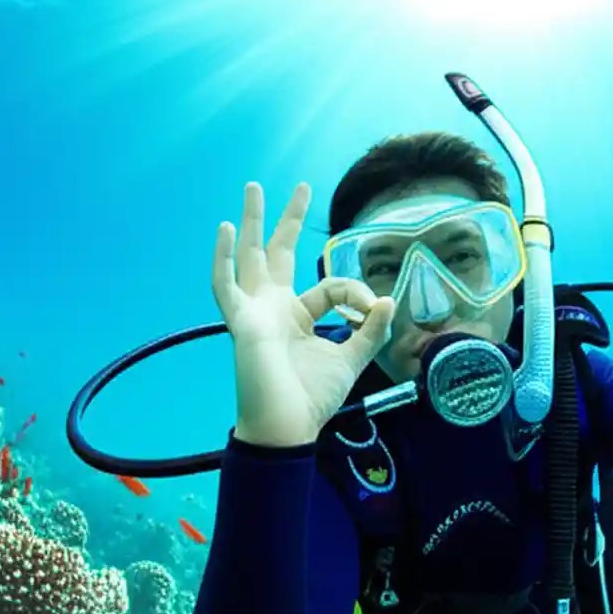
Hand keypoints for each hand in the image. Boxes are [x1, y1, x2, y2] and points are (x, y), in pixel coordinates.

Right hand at [211, 182, 395, 447]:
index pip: (330, 286)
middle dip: (287, 220)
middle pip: (279, 254)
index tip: (375, 308)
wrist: (286, 426)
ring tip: (252, 188)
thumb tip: (390, 298)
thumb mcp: (351, 359)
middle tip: (300, 187)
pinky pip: (224, 285)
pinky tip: (225, 230)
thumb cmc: (312, 398)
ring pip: (249, 257)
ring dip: (250, 223)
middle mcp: (274, 308)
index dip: (357, 293)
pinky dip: (222, 258)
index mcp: (298, 316)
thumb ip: (371, 329)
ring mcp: (254, 312)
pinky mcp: (241, 321)